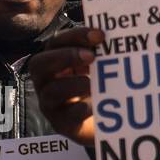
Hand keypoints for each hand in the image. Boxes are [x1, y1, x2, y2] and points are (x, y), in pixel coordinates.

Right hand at [28, 26, 103, 145]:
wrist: (107, 122)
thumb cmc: (102, 87)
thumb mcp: (101, 67)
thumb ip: (103, 53)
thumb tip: (120, 37)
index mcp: (55, 61)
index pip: (56, 43)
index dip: (75, 36)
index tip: (100, 35)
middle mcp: (47, 81)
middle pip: (39, 65)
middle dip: (65, 57)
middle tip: (91, 56)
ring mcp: (51, 104)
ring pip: (50, 92)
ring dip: (73, 85)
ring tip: (92, 83)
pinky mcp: (61, 125)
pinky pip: (65, 117)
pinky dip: (80, 110)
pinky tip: (94, 106)